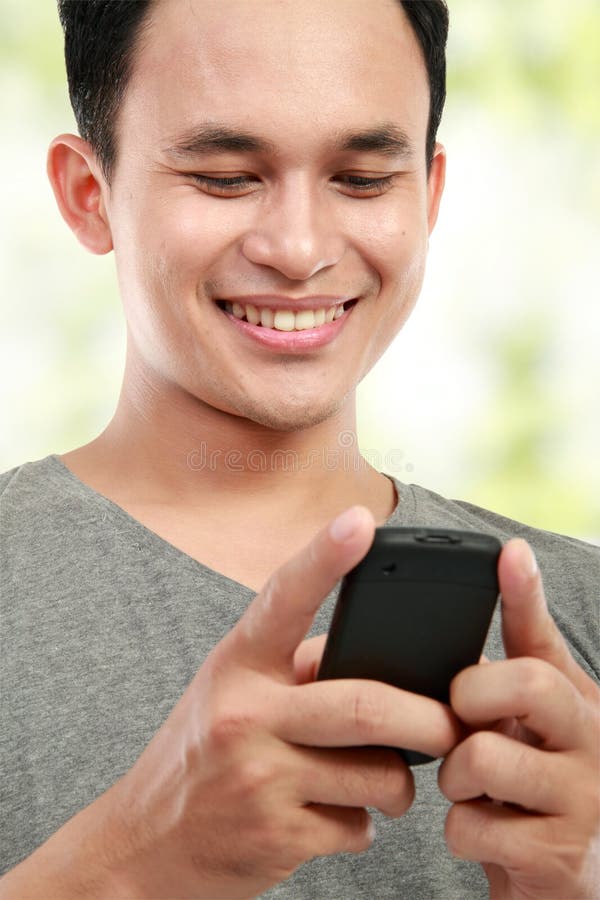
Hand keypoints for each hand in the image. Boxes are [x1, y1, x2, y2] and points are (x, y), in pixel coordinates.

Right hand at [106, 506, 460, 898]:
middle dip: (431, 721)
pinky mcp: (275, 837)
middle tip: (455, 724)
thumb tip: (388, 662)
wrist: (145, 847)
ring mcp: (258, 778)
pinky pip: (357, 827)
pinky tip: (339, 817)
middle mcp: (244, 714)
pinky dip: (366, 824)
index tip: (362, 521)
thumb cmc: (203, 754)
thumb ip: (297, 668)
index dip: (325, 556)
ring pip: (376, 775)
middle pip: (366, 707)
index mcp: (237, 664)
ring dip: (400, 784)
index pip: (285, 597)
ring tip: (390, 781)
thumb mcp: (233, 692)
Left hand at [438, 538, 599, 898]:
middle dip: (472, 696)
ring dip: (458, 778)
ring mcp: (582, 799)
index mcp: (572, 700)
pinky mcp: (560, 856)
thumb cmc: (528, 792)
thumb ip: (494, 686)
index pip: (544, 637)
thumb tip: (447, 637)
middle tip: (465, 720)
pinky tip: (486, 833)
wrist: (559, 883)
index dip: (525, 593)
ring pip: (485, 758)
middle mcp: (589, 739)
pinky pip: (474, 826)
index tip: (507, 552)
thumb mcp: (525, 731)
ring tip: (473, 788)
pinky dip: (462, 832)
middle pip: (526, 683)